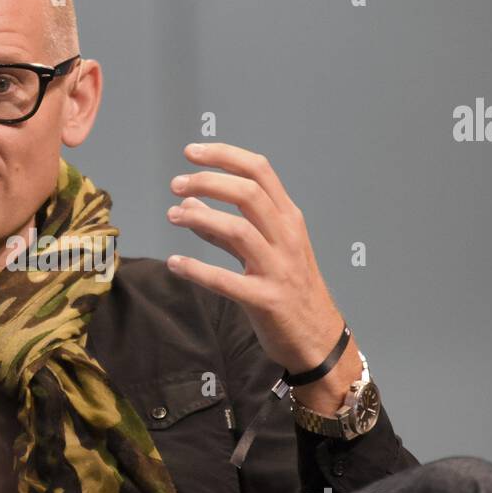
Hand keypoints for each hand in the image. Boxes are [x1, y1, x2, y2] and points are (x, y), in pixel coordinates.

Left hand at [164, 141, 360, 412]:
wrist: (319, 339)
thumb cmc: (289, 290)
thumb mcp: (264, 250)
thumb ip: (225, 228)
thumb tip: (187, 204)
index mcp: (289, 219)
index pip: (259, 171)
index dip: (224, 156)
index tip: (191, 152)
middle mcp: (287, 237)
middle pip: (248, 193)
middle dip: (208, 181)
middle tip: (176, 184)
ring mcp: (279, 268)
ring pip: (239, 230)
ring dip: (201, 218)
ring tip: (172, 215)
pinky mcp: (266, 300)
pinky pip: (227, 281)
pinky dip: (197, 269)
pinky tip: (174, 262)